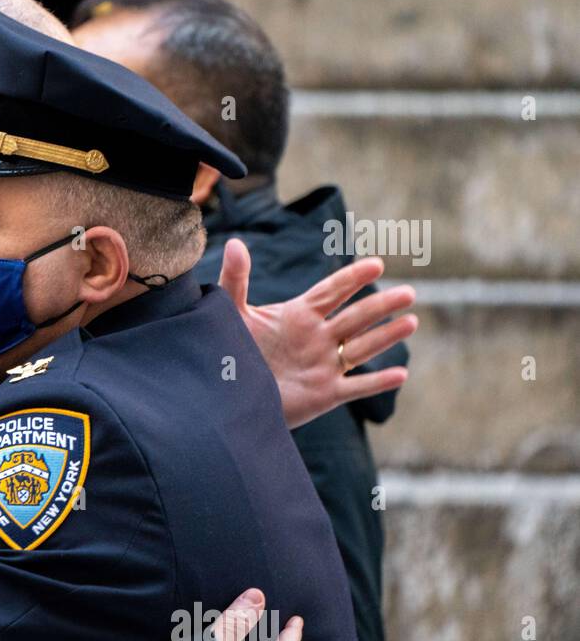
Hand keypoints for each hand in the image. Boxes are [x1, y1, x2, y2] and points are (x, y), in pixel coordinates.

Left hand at [218, 238, 417, 428]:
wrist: (229, 396)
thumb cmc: (230, 352)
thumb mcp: (232, 315)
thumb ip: (235, 280)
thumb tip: (235, 243)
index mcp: (300, 315)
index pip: (332, 291)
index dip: (353, 278)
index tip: (376, 265)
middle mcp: (319, 337)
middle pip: (356, 317)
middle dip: (381, 305)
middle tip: (407, 293)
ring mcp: (325, 365)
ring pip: (363, 347)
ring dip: (387, 336)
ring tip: (411, 322)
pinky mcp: (326, 394)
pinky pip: (357, 387)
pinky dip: (378, 382)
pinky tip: (401, 374)